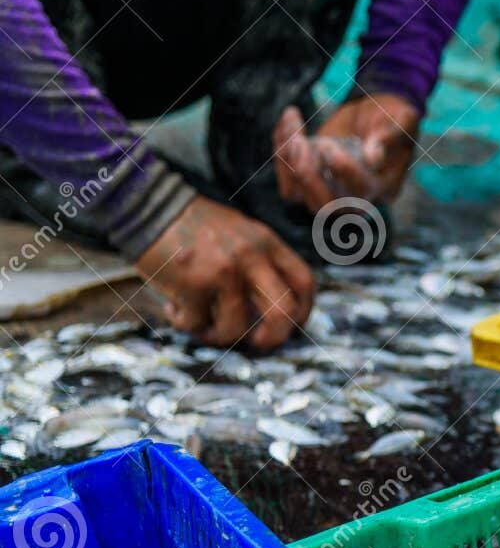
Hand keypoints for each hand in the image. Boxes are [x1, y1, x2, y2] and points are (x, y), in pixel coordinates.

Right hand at [135, 196, 314, 349]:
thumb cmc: (193, 225)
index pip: (304, 282)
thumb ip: (261, 263)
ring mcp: (223, 272)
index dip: (304, 311)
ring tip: (203, 326)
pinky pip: (196, 324)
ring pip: (237, 328)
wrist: (148, 205)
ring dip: (218, 336)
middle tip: (258, 342)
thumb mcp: (241, 233)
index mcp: (267, 243)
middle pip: (284, 311)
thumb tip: (274, 310)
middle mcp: (251, 257)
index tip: (292, 326)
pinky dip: (184, 323)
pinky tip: (173, 308)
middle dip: (275, 337)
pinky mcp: (192, 285)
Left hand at [273, 93, 420, 208]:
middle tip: (300, 142)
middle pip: (326, 206)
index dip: (343, 172)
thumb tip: (373, 159)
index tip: (331, 144)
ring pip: (298, 194)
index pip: (362, 192)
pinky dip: (280, 151)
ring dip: (287, 160)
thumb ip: (389, 136)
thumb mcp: (401, 119)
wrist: (371, 113)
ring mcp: (329, 191)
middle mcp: (357, 198)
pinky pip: (286, 179)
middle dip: (308, 176)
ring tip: (292, 123)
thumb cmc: (391, 116)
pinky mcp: (309, 180)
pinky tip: (289, 122)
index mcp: (385, 187)